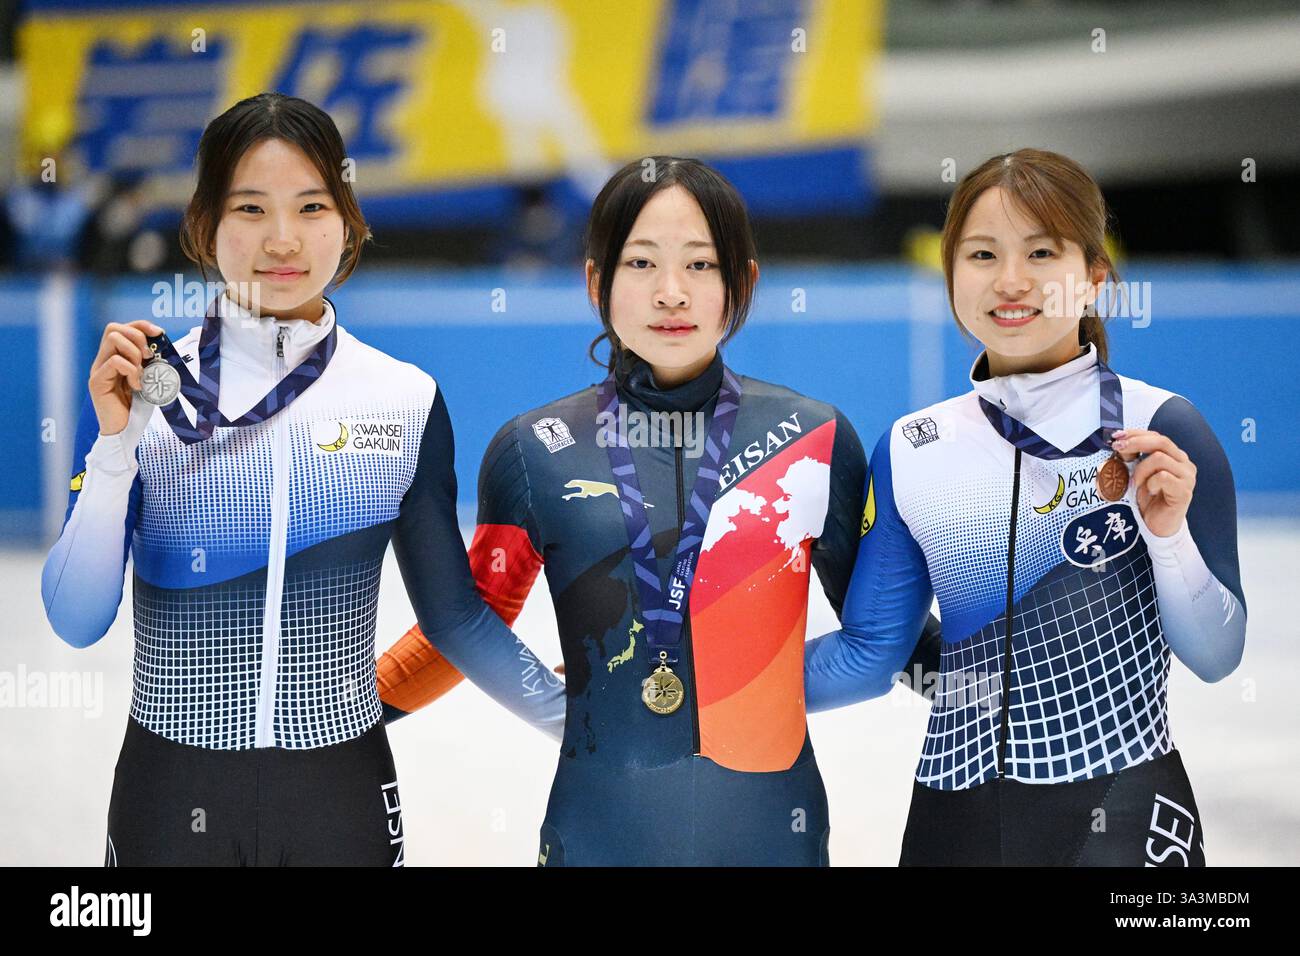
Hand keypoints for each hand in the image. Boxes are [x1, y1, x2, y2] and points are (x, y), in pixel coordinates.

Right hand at [88, 320, 162, 435]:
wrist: (125, 431)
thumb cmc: (137, 407)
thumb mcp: (148, 378)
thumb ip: (150, 362)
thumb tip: (162, 345)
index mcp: (113, 356)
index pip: (121, 328)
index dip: (140, 325)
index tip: (159, 333)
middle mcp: (102, 359)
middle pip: (113, 328)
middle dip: (137, 337)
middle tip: (149, 356)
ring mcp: (97, 369)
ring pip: (113, 339)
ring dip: (134, 353)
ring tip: (141, 373)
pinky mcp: (96, 381)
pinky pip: (115, 362)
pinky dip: (131, 370)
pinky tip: (136, 385)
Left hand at [1110, 428, 1195, 537]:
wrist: (1157, 527)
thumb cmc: (1148, 500)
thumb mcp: (1136, 475)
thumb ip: (1131, 459)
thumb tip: (1119, 443)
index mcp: (1173, 456)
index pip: (1156, 436)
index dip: (1136, 433)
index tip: (1116, 435)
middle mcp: (1183, 463)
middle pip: (1161, 441)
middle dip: (1136, 442)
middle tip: (1118, 448)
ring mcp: (1187, 476)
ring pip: (1160, 458)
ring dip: (1141, 469)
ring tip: (1136, 484)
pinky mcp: (1185, 491)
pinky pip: (1163, 477)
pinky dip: (1150, 483)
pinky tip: (1149, 492)